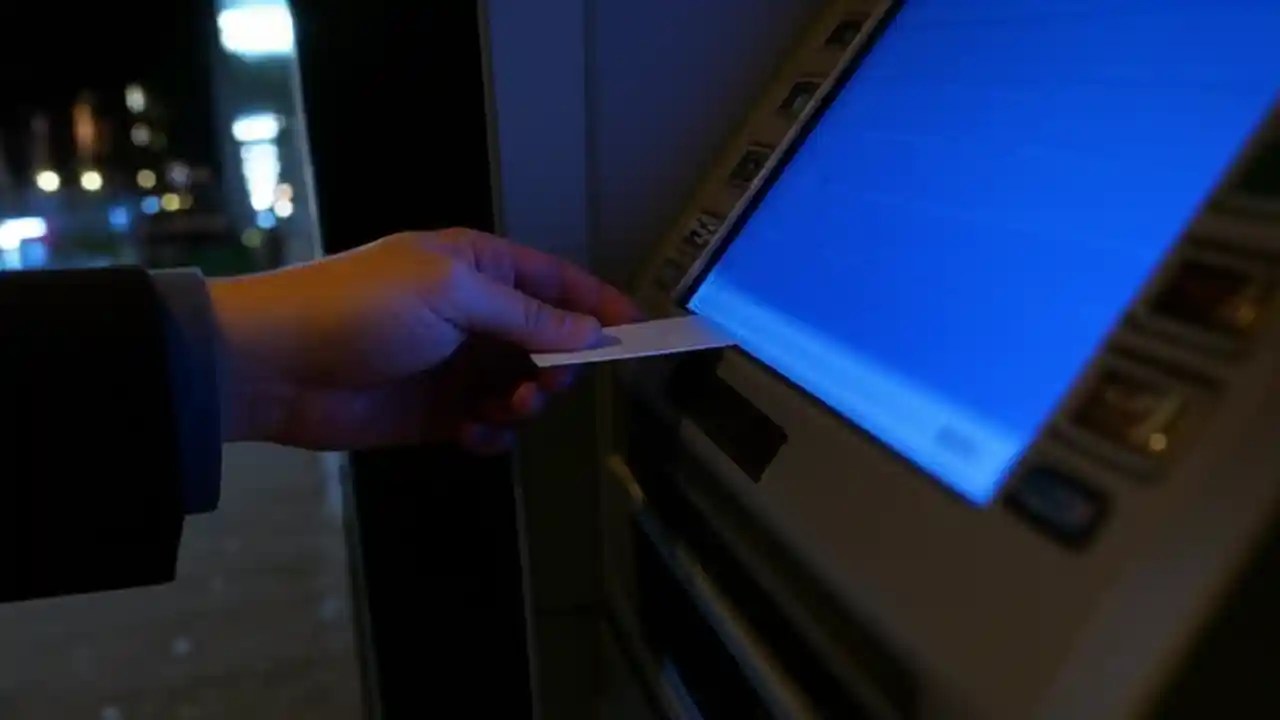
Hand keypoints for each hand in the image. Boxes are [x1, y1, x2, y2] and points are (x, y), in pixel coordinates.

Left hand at [207, 229, 639, 451]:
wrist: (274, 365)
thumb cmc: (360, 309)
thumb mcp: (452, 295)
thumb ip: (526, 317)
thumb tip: (590, 332)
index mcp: (478, 267)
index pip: (556, 283)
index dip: (599, 306)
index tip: (641, 333)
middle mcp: (474, 314)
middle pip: (548, 342)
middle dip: (559, 366)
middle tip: (546, 385)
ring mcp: (456, 365)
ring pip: (524, 388)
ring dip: (526, 403)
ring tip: (503, 410)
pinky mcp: (437, 413)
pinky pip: (490, 425)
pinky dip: (492, 432)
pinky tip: (472, 433)